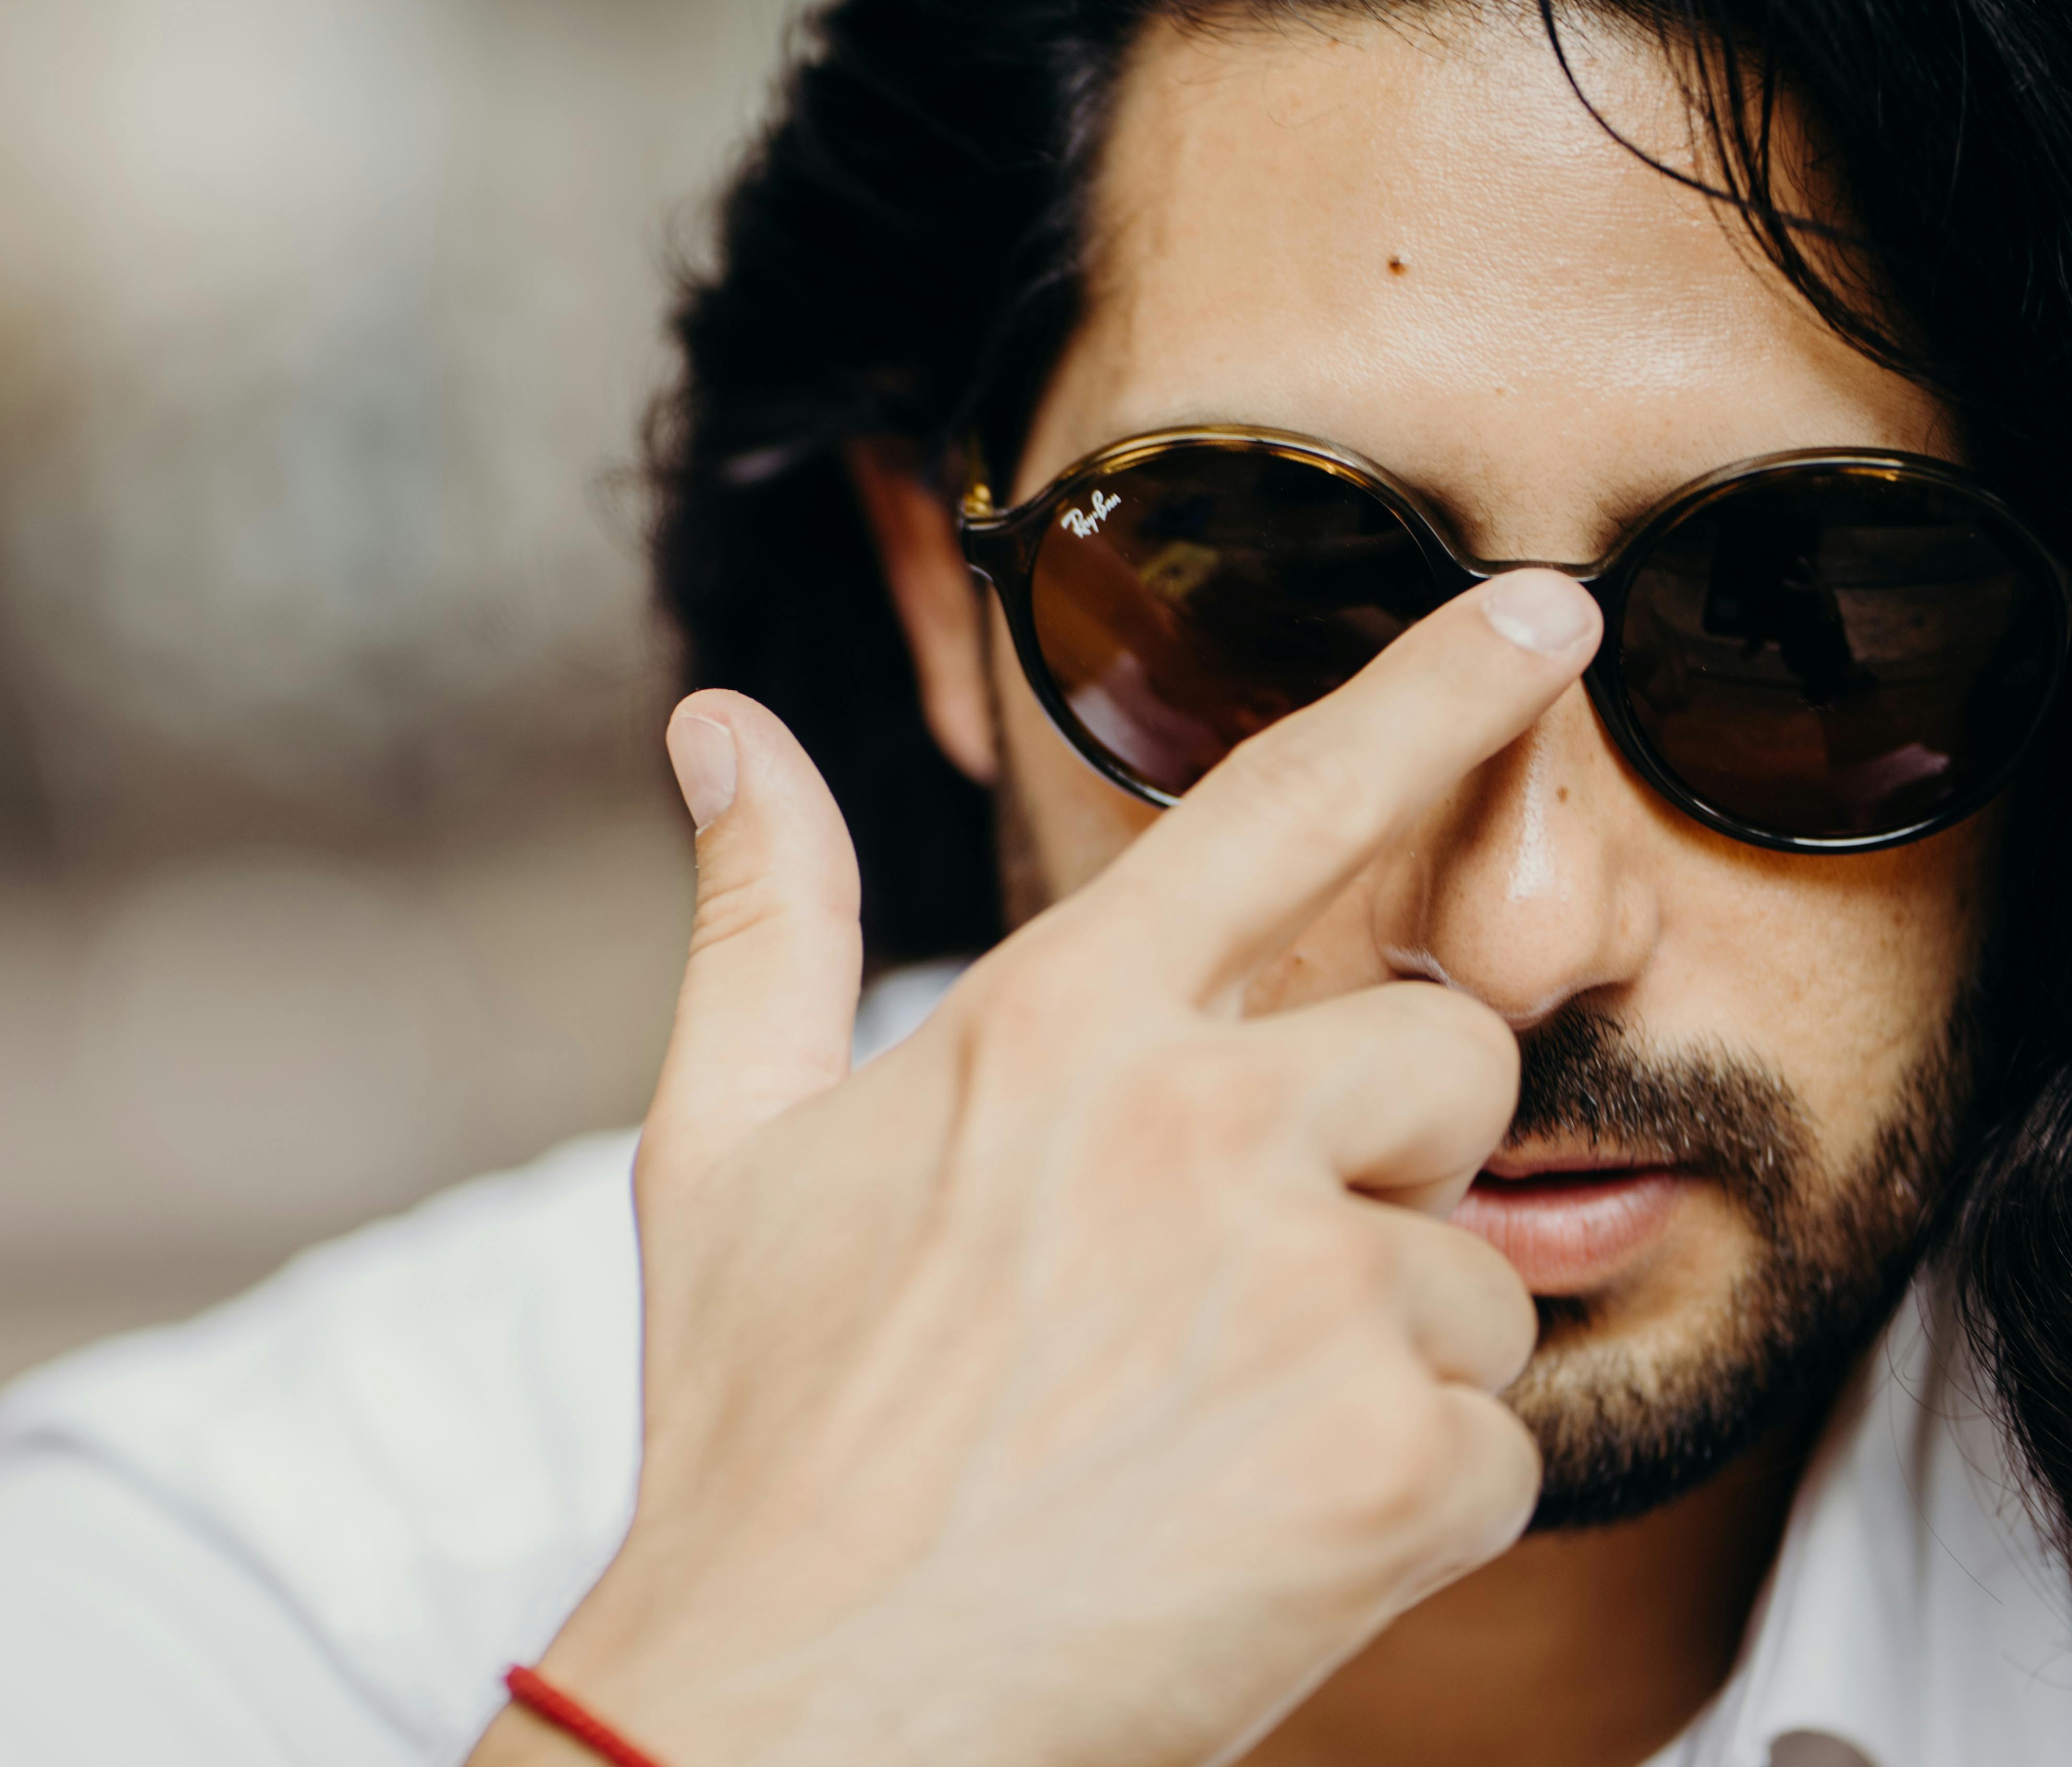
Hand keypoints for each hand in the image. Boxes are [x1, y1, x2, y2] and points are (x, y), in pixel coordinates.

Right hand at [473, 569, 1600, 1766]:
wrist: (799, 1709)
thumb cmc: (760, 1428)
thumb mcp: (724, 1149)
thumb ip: (765, 916)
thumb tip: (718, 727)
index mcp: (1057, 1023)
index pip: (1290, 799)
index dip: (1438, 686)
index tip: (1547, 609)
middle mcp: (1201, 1121)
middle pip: (1438, 1058)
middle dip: (1365, 1158)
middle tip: (1208, 1289)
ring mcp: (1309, 1291)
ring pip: (1473, 1267)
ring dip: (1379, 1348)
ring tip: (1196, 1435)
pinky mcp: (1397, 1465)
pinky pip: (1499, 1435)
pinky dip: (1403, 1496)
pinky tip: (1248, 1533)